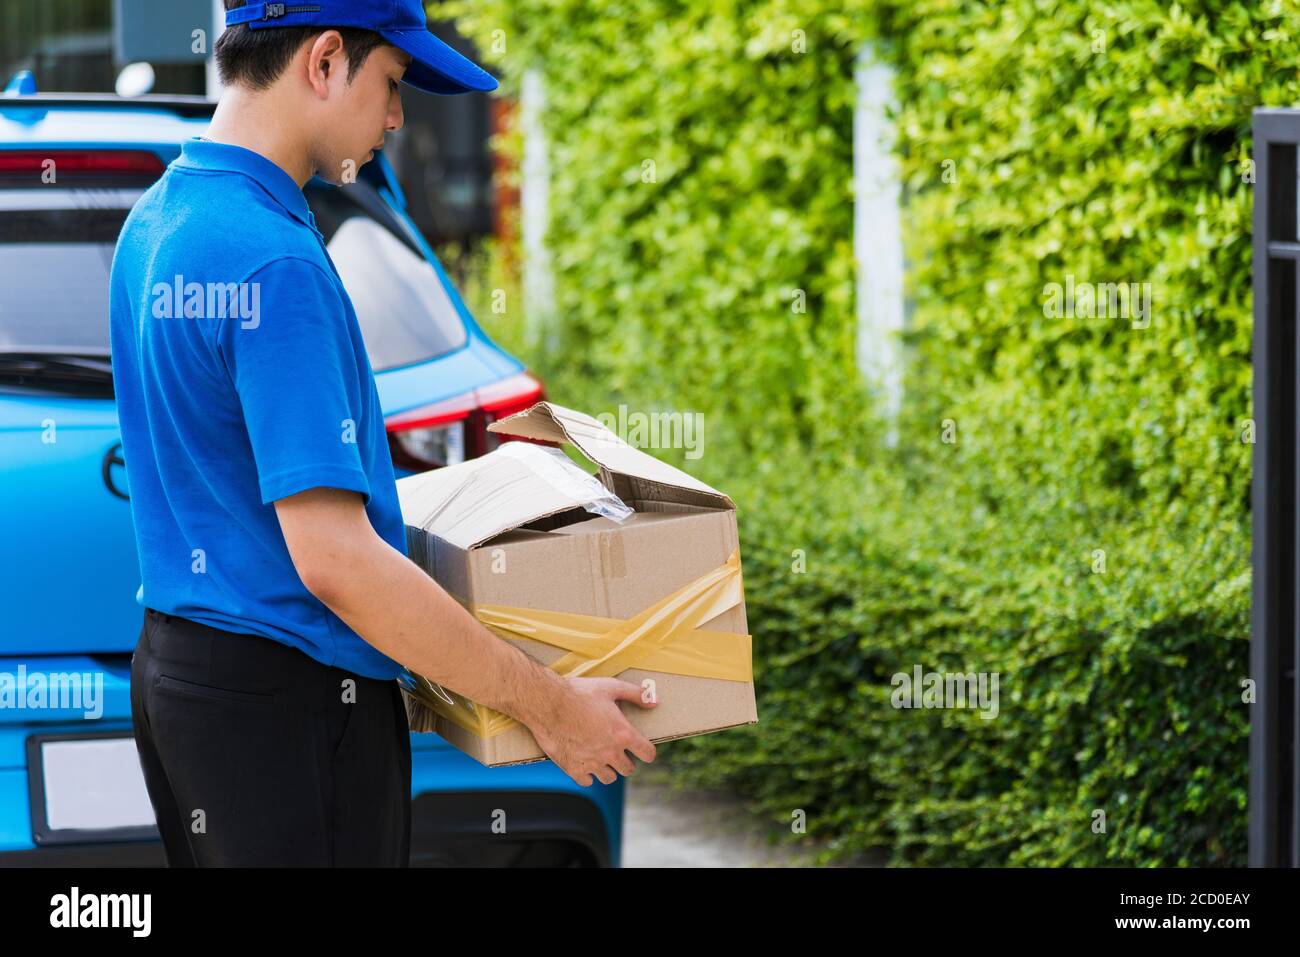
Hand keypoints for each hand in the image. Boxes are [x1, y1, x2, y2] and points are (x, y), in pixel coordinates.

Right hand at [528, 676, 657, 785]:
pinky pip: (587, 781)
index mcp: (623, 734)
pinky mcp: (573, 768)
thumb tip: (654, 701)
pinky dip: (587, 775)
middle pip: (629, 769)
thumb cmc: (579, 692)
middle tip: (618, 750)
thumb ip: (635, 694)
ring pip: (609, 778)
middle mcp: (610, 752)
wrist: (547, 702)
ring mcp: (591, 762)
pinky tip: (584, 763)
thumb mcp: (611, 687)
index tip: (641, 747)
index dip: (647, 750)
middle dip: (626, 760)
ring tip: (601, 757)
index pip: (648, 754)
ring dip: (608, 769)